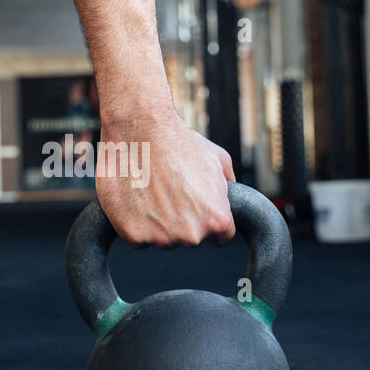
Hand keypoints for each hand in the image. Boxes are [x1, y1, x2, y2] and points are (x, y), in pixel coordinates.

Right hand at [96, 108, 235, 247]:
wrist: (140, 130)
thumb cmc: (178, 141)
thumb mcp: (218, 159)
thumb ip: (229, 185)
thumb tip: (235, 196)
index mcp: (217, 219)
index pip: (221, 236)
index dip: (209, 218)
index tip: (196, 205)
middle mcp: (191, 235)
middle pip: (190, 238)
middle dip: (183, 220)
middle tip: (170, 191)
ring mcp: (161, 238)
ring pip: (163, 240)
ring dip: (158, 223)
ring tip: (151, 191)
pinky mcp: (134, 236)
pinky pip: (138, 239)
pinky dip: (135, 223)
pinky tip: (136, 198)